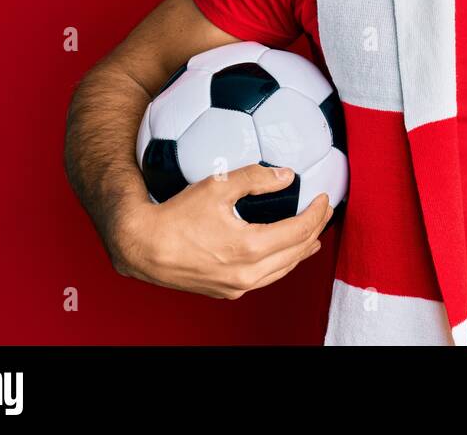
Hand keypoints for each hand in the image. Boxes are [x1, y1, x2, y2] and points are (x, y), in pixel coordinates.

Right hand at [112, 163, 332, 299]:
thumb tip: (287, 175)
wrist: (141, 246)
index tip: (325, 197)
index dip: (317, 213)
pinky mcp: (226, 291)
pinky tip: (281, 252)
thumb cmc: (176, 215)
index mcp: (250, 248)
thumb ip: (256, 178)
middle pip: (297, 252)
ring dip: (301, 250)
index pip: (300, 230)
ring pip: (282, 269)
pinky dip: (281, 263)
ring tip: (313, 235)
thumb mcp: (218, 186)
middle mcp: (247, 274)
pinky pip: (265, 278)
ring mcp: (236, 286)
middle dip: (315, 230)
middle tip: (324, 212)